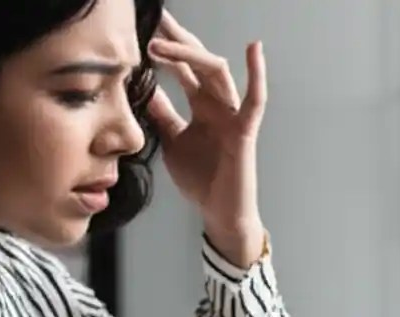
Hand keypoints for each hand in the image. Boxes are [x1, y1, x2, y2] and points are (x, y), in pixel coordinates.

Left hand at [146, 11, 267, 268]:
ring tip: (160, 43)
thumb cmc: (202, 180)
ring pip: (216, 72)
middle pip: (197, 61)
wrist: (218, 214)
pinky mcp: (244, 131)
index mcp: (200, 106)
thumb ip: (163, 115)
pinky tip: (254, 49)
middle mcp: (217, 104)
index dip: (163, 48)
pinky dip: (257, 74)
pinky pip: (254, 99)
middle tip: (154, 18)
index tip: (142, 28)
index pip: (181, 68)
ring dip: (189, 54)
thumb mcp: (171, 142)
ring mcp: (232, 114)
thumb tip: (146, 90)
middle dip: (176, 38)